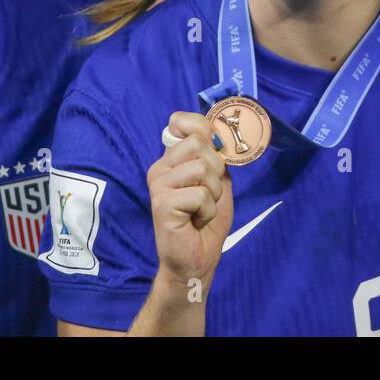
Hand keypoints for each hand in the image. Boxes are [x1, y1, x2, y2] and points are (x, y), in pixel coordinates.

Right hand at [147, 112, 233, 292]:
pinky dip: (207, 209)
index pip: (182, 121)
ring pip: (202, 167)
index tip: (214, 151)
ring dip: (213, 193)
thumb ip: (216, 157)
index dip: (204, 128)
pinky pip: (200, 193)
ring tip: (202, 208)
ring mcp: (158, 183)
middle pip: (200, 143)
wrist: (196, 259)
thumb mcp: (217, 181)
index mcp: (172, 159)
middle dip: (216, 170)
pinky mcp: (162, 202)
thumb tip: (220, 133)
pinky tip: (196, 220)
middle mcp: (160, 167)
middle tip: (208, 194)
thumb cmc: (206, 220)